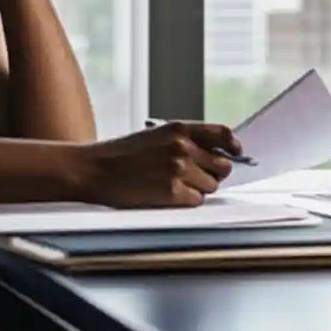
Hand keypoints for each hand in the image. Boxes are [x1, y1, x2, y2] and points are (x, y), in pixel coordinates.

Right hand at [77, 122, 242, 208]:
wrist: (94, 170)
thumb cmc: (120, 155)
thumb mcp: (154, 136)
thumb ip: (184, 141)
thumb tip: (215, 152)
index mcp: (178, 129)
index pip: (222, 134)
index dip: (233, 145)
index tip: (236, 153)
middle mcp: (182, 147)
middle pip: (222, 165)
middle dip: (213, 173)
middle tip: (196, 177)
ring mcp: (179, 170)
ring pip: (211, 186)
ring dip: (198, 189)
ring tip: (174, 185)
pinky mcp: (173, 192)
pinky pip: (197, 201)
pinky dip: (187, 201)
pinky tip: (167, 195)